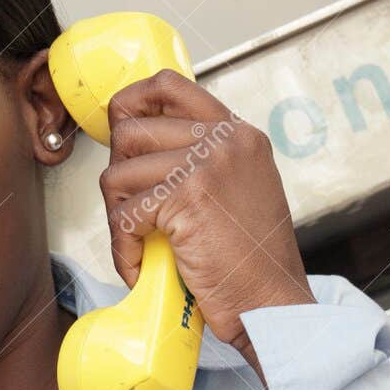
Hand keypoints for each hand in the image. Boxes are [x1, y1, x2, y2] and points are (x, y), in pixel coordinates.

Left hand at [97, 69, 314, 389]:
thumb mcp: (239, 193)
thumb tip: (143, 156)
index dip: (130, 104)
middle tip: (132, 214)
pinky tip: (138, 267)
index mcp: (237, 134)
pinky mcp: (188, 197)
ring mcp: (207, 164)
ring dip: (118, 218)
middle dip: (119, 178)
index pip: (168, 86)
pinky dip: (123, 249)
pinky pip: (125, 215)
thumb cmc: (253, 264)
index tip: (118, 137)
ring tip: (137, 245)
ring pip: (119, 173)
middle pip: (130, 131)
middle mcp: (224, 140)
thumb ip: (202, 165)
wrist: (272, 304)